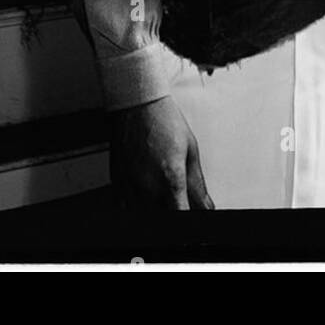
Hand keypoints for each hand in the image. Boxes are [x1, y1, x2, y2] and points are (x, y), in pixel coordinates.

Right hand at [108, 95, 214, 209]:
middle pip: (162, 217)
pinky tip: (144, 192)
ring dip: (154, 209)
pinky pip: (125, 207)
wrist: (137, 103)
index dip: (187, 221)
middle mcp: (148, 187)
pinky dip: (136, 205)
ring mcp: (130, 186)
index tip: (190, 218)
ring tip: (160, 191)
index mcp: (170, 179)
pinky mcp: (117, 183)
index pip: (180, 216)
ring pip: (144, 214)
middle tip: (177, 199)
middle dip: (172, 210)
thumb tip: (207, 206)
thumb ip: (198, 185)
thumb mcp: (190, 150)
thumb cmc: (163, 120)